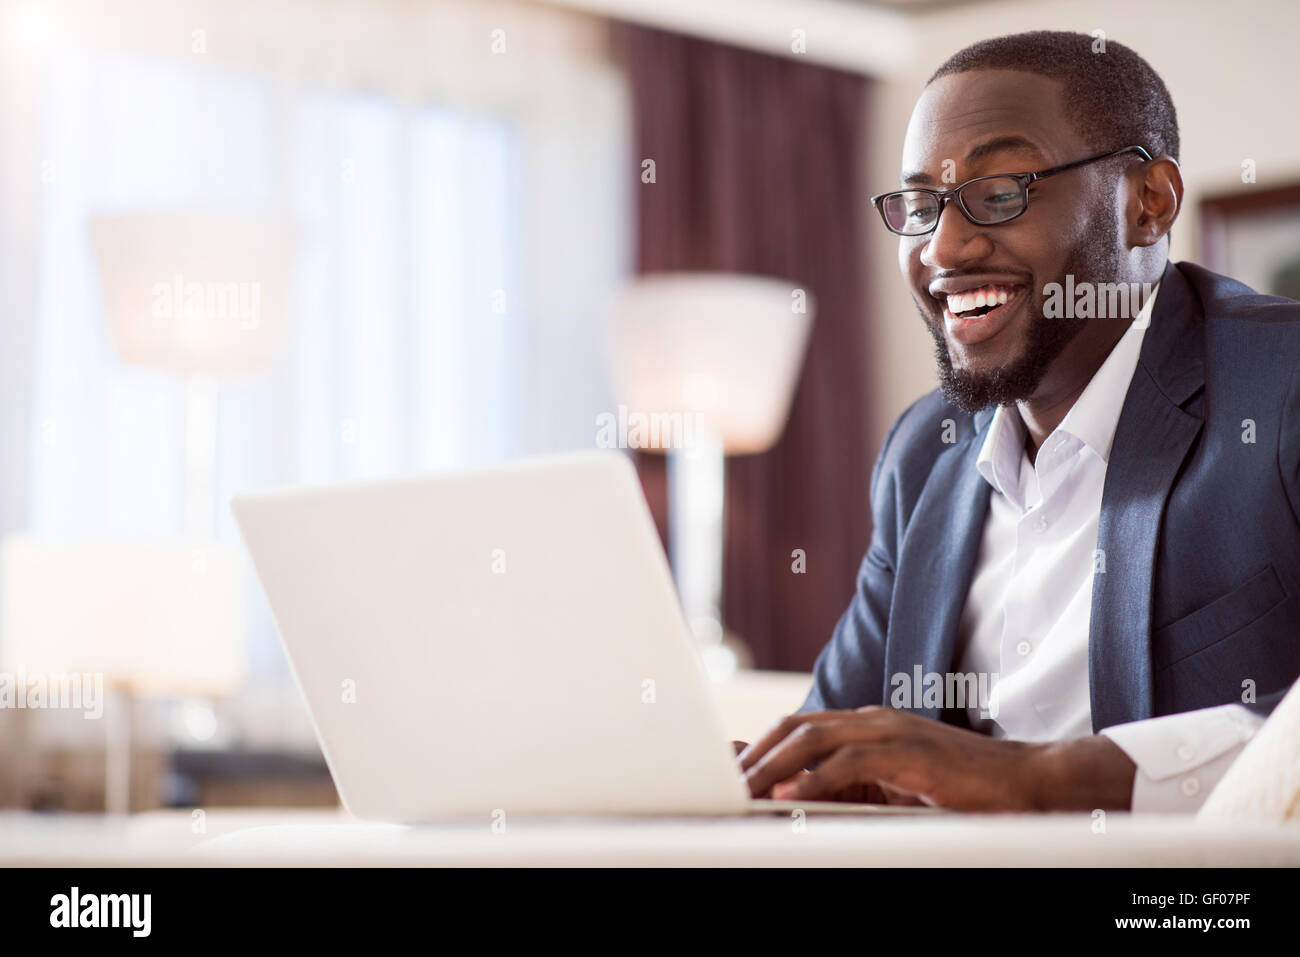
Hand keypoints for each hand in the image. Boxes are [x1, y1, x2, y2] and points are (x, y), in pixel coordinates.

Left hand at [738, 706, 1135, 811]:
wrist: (1026, 782)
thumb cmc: (963, 790)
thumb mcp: (897, 787)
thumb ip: (854, 786)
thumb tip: (802, 798)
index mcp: (868, 725)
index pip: (800, 728)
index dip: (763, 748)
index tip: (732, 774)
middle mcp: (873, 720)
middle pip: (797, 727)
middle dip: (757, 754)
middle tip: (725, 784)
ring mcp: (891, 732)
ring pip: (815, 739)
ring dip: (774, 765)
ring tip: (744, 789)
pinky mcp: (909, 753)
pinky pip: (852, 761)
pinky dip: (816, 777)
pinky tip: (791, 793)